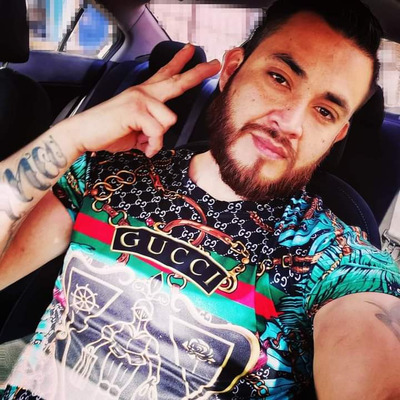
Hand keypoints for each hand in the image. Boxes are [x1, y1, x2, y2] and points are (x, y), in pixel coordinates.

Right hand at [71, 44, 220, 156]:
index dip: (180, 62)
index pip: (165, 73)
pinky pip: (158, 133)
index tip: (192, 51)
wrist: (84, 134)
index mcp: (143, 93)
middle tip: (215, 64)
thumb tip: (158, 139)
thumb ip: (151, 130)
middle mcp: (143, 92)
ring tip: (143, 142)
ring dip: (157, 138)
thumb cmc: (109, 131)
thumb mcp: (136, 131)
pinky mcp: (136, 111)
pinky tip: (143, 148)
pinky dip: (152, 146)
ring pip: (169, 120)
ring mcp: (140, 99)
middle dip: (198, 73)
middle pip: (177, 81)